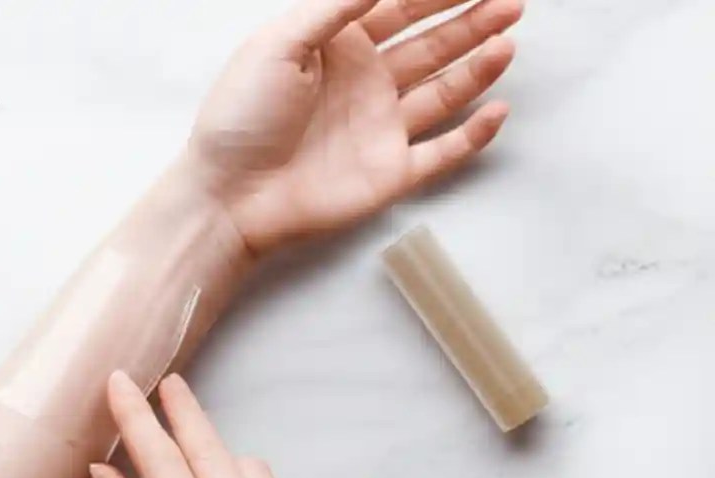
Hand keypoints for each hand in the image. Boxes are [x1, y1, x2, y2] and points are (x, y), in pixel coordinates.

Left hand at [186, 0, 523, 252]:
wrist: (229, 195)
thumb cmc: (241, 117)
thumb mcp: (279, 44)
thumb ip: (334, 6)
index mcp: (336, 50)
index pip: (397, 9)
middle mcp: (364, 85)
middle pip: (430, 45)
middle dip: (471, 20)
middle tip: (511, 1)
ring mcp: (379, 129)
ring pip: (443, 91)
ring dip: (477, 66)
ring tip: (507, 39)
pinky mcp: (389, 173)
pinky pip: (442, 153)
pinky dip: (472, 136)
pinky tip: (497, 110)